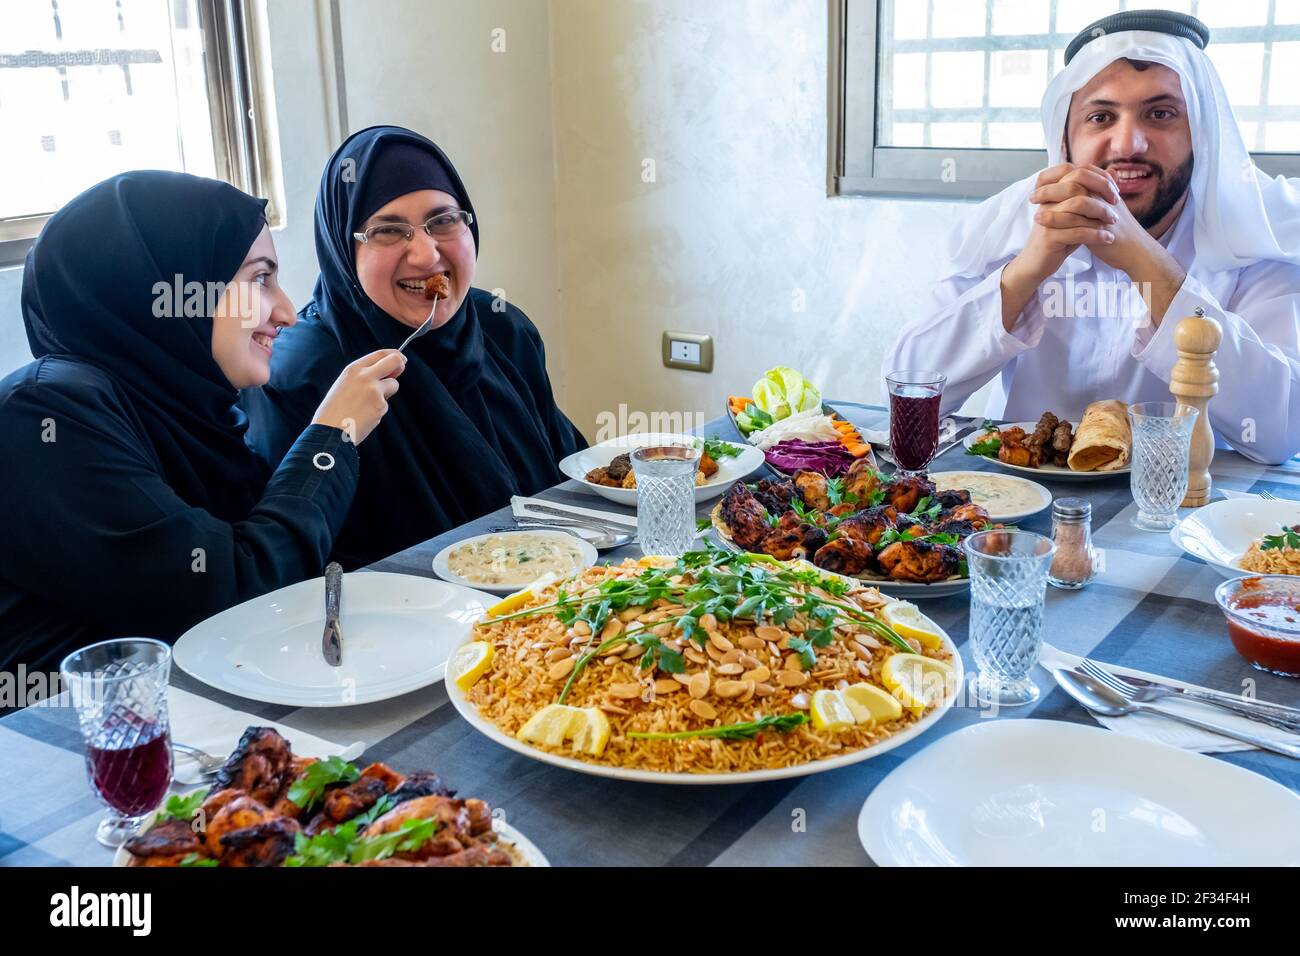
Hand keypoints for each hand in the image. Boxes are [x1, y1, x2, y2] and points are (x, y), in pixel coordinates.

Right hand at [311, 349, 406, 444]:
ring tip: (367, 404)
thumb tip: (386, 373)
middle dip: (400, 365)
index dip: (394, 354)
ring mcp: (374, 390)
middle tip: (400, 370)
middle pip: (394, 361)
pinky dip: (378, 410)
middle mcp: (365, 376)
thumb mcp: (344, 384)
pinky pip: (386, 405)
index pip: (380, 354)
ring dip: (386, 394)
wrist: (329, 430)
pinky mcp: (380, 405)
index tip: (400, 358)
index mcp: (353, 369)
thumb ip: (363, 376)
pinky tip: (364, 415)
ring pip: (393, 385)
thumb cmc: (334, 410)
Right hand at [999, 164, 1120, 332]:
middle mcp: (1046, 202)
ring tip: (1113, 223)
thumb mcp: (1076, 214)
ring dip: (1101, 213)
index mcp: (1051, 193)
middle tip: (1116, 203)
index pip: (1072, 170)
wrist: (1036, 264)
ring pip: (1078, 206)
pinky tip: (1107, 239)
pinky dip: (1096, 235)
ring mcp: (1046, 218)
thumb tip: (1113, 173)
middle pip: (1076, 183)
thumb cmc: (1059, 238)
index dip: (1096, 175)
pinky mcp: (1049, 237)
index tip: (1113, 189)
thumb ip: (1091, 196)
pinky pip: (1077, 231)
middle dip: (1101, 190)